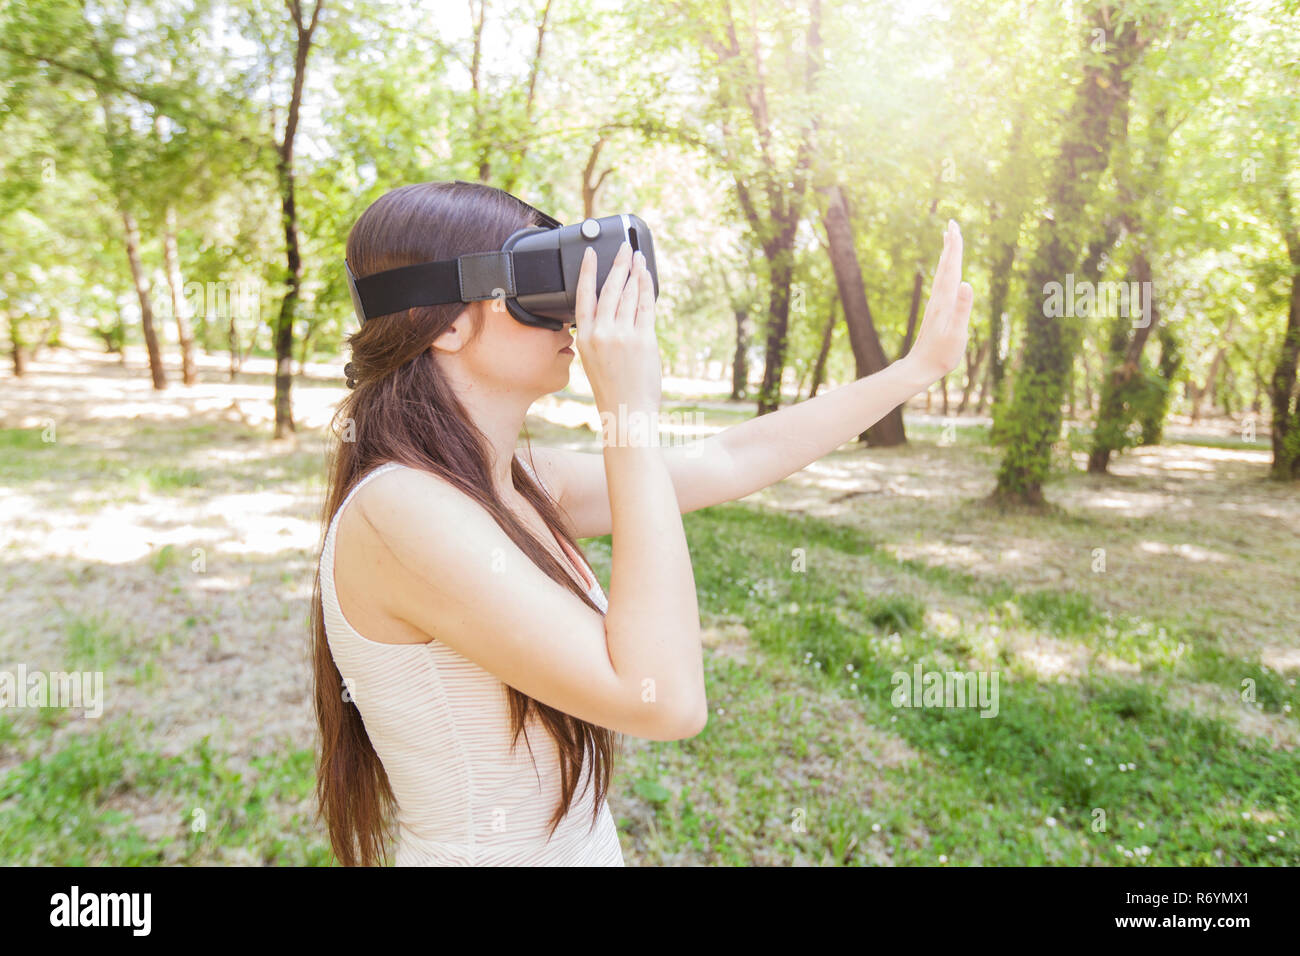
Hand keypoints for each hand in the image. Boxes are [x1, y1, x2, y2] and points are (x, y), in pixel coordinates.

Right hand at [574, 240, 662, 424]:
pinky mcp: (643, 339)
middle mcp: (602, 333)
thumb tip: (614, 307)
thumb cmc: (613, 389)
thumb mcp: (593, 359)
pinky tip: (647, 276)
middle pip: (609, 289)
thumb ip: (599, 333)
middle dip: (618, 264)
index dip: (588, 271)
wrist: (627, 411)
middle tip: (624, 248)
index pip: (583, 296)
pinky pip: (645, 305)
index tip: (592, 253)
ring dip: (634, 272)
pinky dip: (647, 287)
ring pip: (628, 294)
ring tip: (637, 258)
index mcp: (585, 338)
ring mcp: (623, 335)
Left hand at [903, 220, 973, 385]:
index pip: (952, 269)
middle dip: (950, 245)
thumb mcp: (957, 334)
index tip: (955, 228)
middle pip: (945, 267)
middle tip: (952, 224)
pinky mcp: (936, 312)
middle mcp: (939, 300)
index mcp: (945, 301)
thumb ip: (962, 308)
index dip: (954, 248)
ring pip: (942, 274)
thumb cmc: (941, 355)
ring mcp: (936, 305)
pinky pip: (941, 284)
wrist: (920, 368)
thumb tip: (967, 283)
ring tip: (948, 240)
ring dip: (946, 256)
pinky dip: (945, 272)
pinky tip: (946, 272)